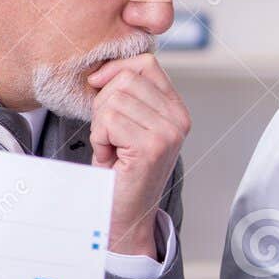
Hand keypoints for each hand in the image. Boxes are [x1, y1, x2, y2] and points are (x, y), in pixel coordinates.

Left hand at [86, 52, 189, 258]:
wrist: (123, 215)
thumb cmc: (121, 170)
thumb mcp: (128, 124)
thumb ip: (127, 94)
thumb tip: (102, 70)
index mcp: (176, 109)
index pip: (146, 63)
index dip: (115, 70)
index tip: (99, 88)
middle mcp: (179, 119)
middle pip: (126, 79)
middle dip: (103, 104)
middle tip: (108, 134)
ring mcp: (169, 132)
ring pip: (114, 101)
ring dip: (100, 125)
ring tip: (112, 147)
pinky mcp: (153, 147)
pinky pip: (109, 122)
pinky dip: (99, 139)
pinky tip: (111, 157)